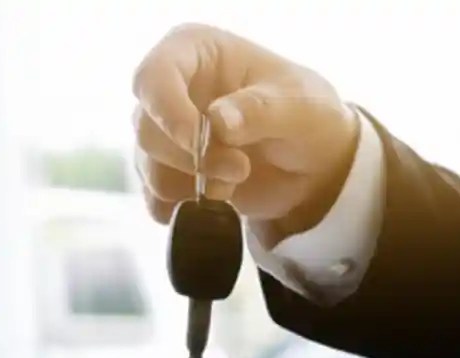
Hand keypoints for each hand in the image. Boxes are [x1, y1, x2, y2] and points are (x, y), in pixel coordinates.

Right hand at [132, 23, 359, 242]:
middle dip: (191, 158)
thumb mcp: (300, 107)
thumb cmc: (307, 116)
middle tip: (240, 168)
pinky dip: (183, 205)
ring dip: (192, 184)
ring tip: (236, 180)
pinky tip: (217, 199)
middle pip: (147, 128)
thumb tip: (218, 121)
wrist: (313, 163)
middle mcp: (171, 87)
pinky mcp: (169, 170)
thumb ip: (261, 109)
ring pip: (148, 165)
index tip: (196, 142)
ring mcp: (166, 130)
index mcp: (195, 51)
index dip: (167, 111)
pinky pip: (154, 196)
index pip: (153, 76)